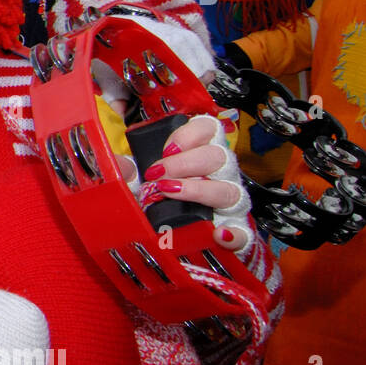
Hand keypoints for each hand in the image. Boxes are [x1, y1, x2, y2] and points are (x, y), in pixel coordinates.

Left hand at [135, 115, 251, 250]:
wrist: (165, 233)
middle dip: (186, 162)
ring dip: (200, 190)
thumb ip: (128, 170)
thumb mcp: (139, 179)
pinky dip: (234, 234)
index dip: (190, 134)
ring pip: (229, 190)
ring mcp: (229, 202)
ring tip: (172, 193)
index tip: (168, 149)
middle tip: (158, 174)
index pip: (208, 129)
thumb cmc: (155, 197)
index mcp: (200, 153)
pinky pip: (243, 232)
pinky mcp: (233, 230)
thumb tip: (123, 166)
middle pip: (217, 156)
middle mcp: (220, 173)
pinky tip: (219, 234)